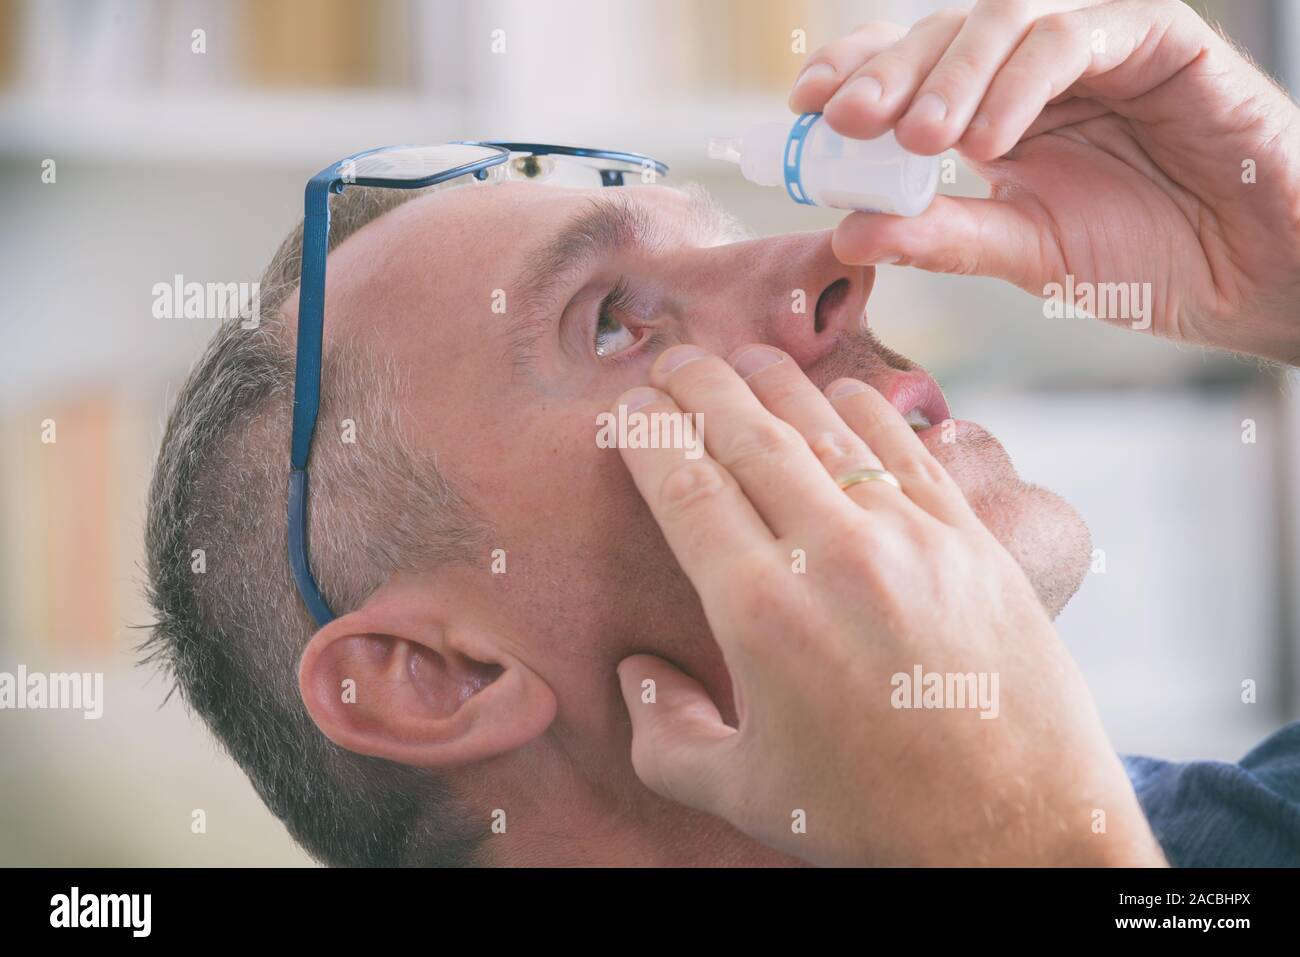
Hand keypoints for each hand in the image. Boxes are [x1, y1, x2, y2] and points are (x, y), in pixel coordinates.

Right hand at [612, 343, 1164, 865]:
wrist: (1017, 826)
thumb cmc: (873, 817)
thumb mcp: (740, 792)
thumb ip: (664, 731)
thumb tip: (637, 672)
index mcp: (759, 612)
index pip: (683, 485)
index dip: (647, 433)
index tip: (627, 408)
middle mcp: (830, 555)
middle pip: (745, 432)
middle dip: (696, 383)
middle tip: (669, 359)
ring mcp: (908, 537)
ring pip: (823, 424)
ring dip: (772, 382)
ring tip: (741, 360)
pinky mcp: (967, 537)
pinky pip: (904, 445)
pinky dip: (863, 407)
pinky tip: (838, 392)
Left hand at [790, 0, 1299, 363]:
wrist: (1251, 274)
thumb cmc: (1146, 259)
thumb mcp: (1023, 252)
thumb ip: (941, 236)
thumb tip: (845, 231)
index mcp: (994, 111)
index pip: (910, 71)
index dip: (855, 74)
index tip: (803, 109)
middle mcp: (1032, 70)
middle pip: (941, 34)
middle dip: (886, 74)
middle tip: (845, 120)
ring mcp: (1093, 45)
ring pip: (1002, 19)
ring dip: (950, 76)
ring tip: (922, 141)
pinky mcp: (1155, 36)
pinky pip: (1074, 35)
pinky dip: (1023, 81)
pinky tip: (992, 140)